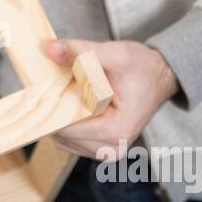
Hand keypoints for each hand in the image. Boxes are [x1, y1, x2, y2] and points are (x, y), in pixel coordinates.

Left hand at [47, 37, 178, 160]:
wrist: (159, 76)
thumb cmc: (142, 67)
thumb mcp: (114, 53)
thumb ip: (82, 51)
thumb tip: (52, 50)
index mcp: (116, 130)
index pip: (66, 127)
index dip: (50, 107)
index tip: (43, 87)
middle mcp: (111, 148)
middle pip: (61, 135)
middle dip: (53, 110)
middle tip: (56, 84)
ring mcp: (105, 151)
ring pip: (62, 138)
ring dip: (58, 116)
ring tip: (69, 91)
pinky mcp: (100, 147)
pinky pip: (70, 138)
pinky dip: (65, 121)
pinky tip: (73, 102)